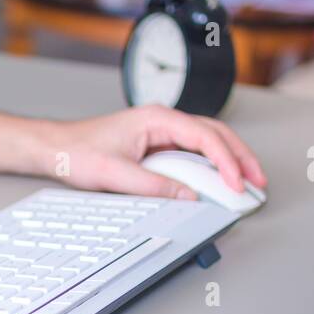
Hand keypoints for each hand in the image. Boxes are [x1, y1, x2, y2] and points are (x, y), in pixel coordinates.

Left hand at [31, 105, 266, 199]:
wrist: (56, 148)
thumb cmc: (77, 151)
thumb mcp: (115, 173)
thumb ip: (153, 186)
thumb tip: (188, 196)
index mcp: (156, 118)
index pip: (204, 137)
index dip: (226, 161)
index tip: (236, 183)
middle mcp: (163, 120)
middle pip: (215, 134)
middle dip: (240, 157)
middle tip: (257, 182)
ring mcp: (161, 132)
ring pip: (207, 142)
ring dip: (229, 161)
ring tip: (246, 182)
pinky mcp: (157, 145)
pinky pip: (192, 153)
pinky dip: (210, 166)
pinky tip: (218, 180)